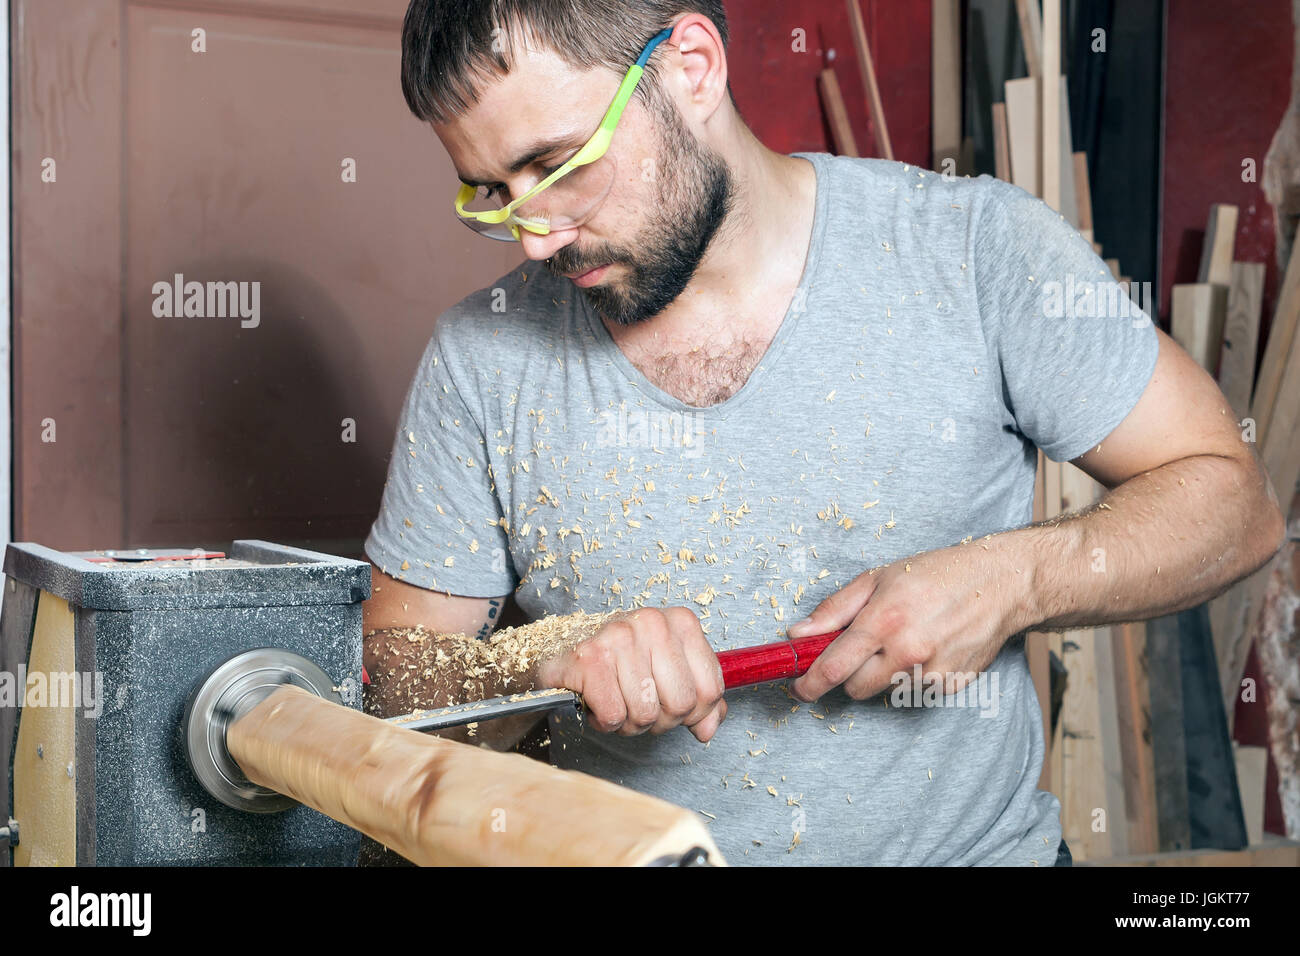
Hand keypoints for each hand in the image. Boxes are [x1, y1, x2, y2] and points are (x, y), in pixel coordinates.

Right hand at [535, 607, 727, 741]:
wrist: (560, 652)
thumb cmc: (619, 663)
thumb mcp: (667, 672)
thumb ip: (697, 699)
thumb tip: (708, 729)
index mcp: (681, 622)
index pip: (710, 689)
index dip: (693, 714)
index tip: (670, 707)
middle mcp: (653, 622)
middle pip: (681, 704)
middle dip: (659, 720)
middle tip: (637, 705)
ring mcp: (619, 636)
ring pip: (646, 714)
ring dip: (628, 723)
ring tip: (616, 701)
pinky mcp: (588, 658)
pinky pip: (614, 715)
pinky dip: (604, 721)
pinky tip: (596, 702)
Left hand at [786, 539, 1033, 702]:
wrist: (999, 583)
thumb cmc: (936, 574)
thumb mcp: (877, 578)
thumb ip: (834, 610)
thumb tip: (799, 634)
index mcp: (883, 621)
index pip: (833, 668)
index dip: (809, 684)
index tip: (798, 688)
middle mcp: (907, 651)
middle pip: (855, 689)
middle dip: (850, 674)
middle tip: (861, 649)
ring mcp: (931, 672)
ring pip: (885, 691)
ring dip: (884, 674)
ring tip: (903, 639)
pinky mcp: (951, 685)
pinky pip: (915, 691)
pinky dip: (913, 676)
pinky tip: (928, 647)